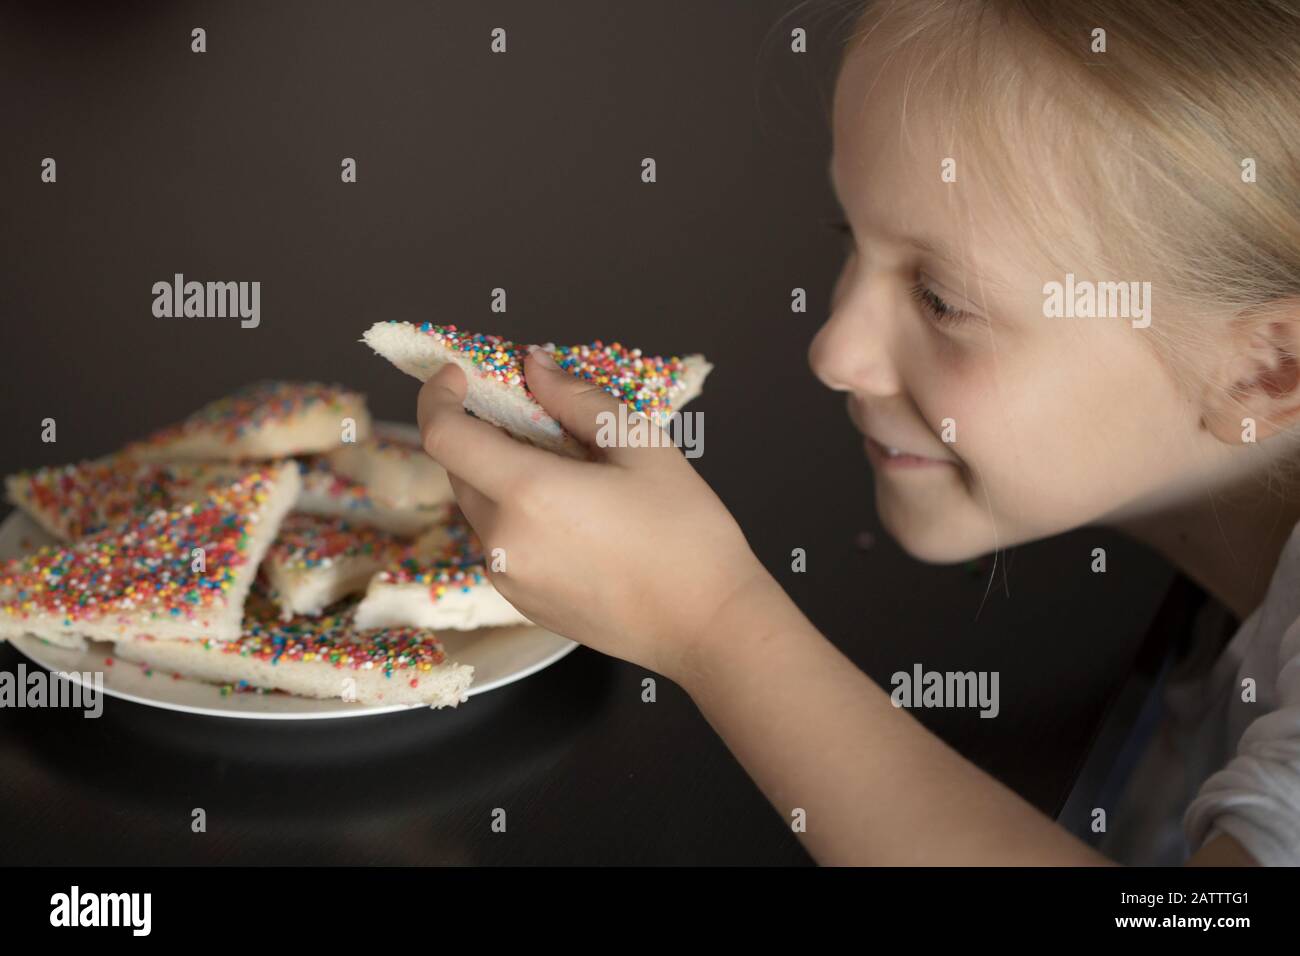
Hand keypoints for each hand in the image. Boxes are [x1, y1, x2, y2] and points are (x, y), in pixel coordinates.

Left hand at [416, 347, 773, 681]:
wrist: (708, 624)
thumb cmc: (686, 532)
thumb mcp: (640, 445)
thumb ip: (577, 399)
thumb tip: (534, 366)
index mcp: (528, 493)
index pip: (444, 435)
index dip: (438, 397)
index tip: (458, 375)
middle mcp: (504, 541)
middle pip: (460, 471)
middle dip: (482, 435)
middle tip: (536, 419)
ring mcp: (509, 579)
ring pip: (479, 508)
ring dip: (502, 478)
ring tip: (568, 474)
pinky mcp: (523, 604)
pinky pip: (500, 546)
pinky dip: (517, 518)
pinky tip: (574, 519)